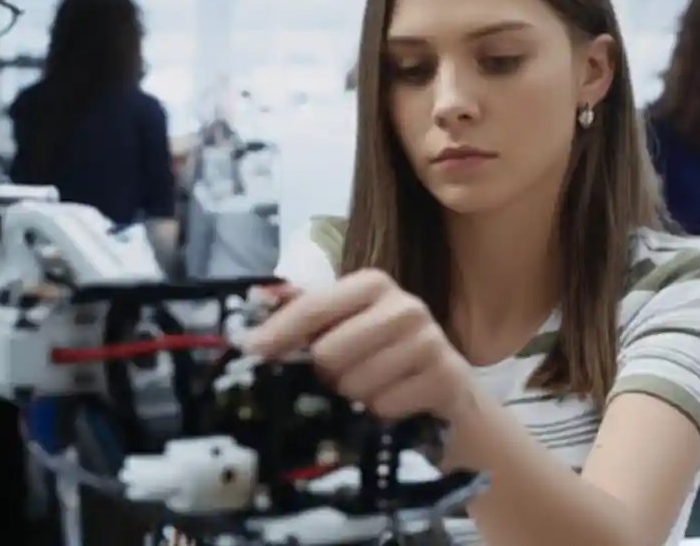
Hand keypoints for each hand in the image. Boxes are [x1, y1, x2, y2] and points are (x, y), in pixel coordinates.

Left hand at [244, 269, 475, 422]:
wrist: (451, 395)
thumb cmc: (387, 359)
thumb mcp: (350, 330)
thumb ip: (307, 324)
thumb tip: (249, 338)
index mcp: (373, 284)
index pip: (315, 305)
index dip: (279, 330)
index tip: (251, 351)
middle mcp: (405, 305)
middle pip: (329, 352)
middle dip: (326, 375)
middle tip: (339, 379)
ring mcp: (429, 340)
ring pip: (356, 384)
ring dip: (355, 398)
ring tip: (371, 391)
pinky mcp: (446, 377)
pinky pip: (385, 406)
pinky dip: (381, 414)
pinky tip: (394, 405)